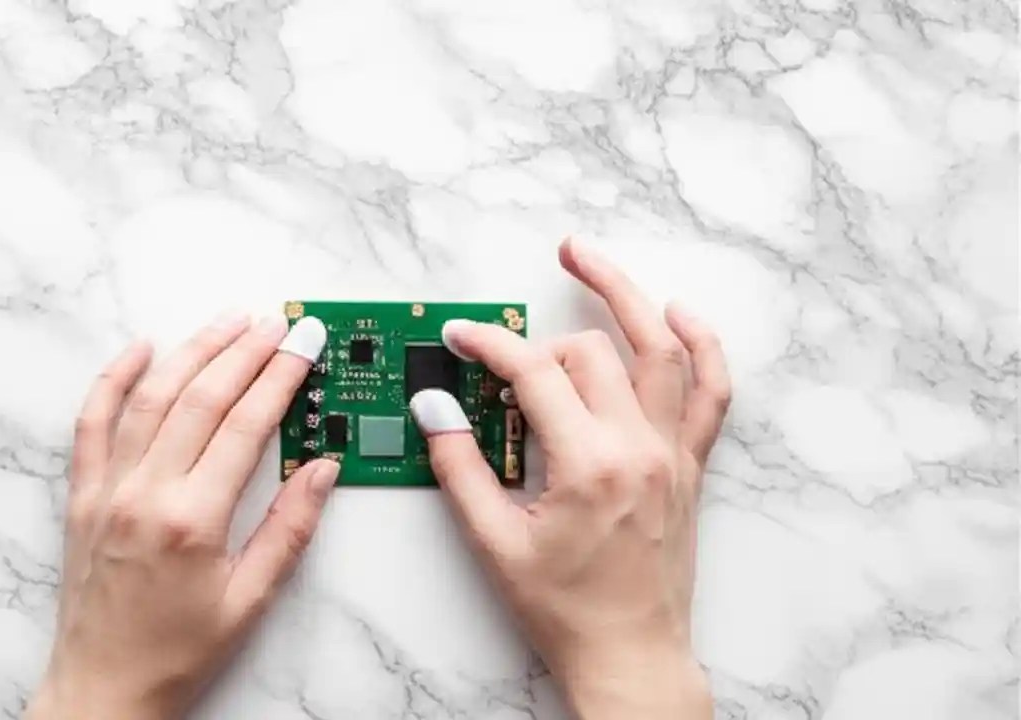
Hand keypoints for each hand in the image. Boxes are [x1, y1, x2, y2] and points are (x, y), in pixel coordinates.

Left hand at [27, 313, 333, 719]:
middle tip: (276, 324)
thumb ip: (289, 529)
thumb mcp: (250, 600)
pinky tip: (140, 350)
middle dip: (244, 352)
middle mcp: (145, 494)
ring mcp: (107, 490)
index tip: (304, 344)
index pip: (244, 426)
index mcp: (192, 520)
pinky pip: (92, 423)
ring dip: (191, 352)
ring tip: (227, 321)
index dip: (280, 377)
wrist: (102, 693)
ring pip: (150, 398)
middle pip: (199, 398)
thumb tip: (322, 468)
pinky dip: (113, 379)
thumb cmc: (176, 655)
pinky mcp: (82, 497)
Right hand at [409, 238, 730, 718]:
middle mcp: (639, 447)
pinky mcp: (690, 465)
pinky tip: (680, 316)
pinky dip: (702, 347)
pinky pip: (711, 392)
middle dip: (536, 345)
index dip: (488, 346)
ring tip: (588, 260)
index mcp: (589, 465)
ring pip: (660, 350)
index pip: (532, 375)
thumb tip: (433, 408)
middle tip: (501, 362)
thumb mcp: (494, 541)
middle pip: (588, 353)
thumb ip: (461, 466)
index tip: (461, 338)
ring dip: (624, 298)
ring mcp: (673, 453)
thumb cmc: (566, 610)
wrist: (630, 656)